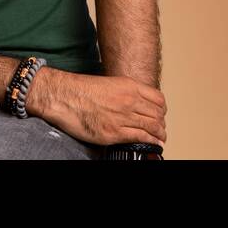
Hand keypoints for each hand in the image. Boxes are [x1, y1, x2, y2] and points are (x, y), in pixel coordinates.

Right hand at [25, 67, 166, 147]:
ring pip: (152, 126)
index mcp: (129, 86)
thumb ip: (126, 92)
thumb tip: (136, 103)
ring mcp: (122, 117)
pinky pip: (140, 138)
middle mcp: (129, 100)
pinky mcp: (113, 133)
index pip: (158, 98)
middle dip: (161, 123)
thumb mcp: (110, 83)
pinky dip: (150, 141)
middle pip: (157, 114)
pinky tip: (152, 143)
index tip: (161, 114)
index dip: (162, 109)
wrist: (64, 96)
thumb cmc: (81, 89)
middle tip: (161, 128)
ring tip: (160, 137)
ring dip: (159, 133)